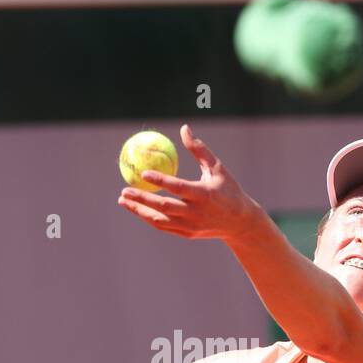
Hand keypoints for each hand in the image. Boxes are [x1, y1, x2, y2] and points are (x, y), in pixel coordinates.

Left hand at [117, 123, 265, 242]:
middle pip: (164, 206)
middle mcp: (196, 213)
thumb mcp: (217, 168)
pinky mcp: (186, 234)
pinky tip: (137, 208)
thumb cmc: (228, 189)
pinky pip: (163, 226)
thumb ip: (199, 150)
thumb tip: (184, 128)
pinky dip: (149, 217)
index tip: (143, 173)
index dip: (160, 180)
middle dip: (142, 198)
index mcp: (204, 195)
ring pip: (159, 219)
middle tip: (124, 189)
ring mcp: (190, 226)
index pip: (178, 188)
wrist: (239, 223)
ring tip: (122, 200)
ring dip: (139, 210)